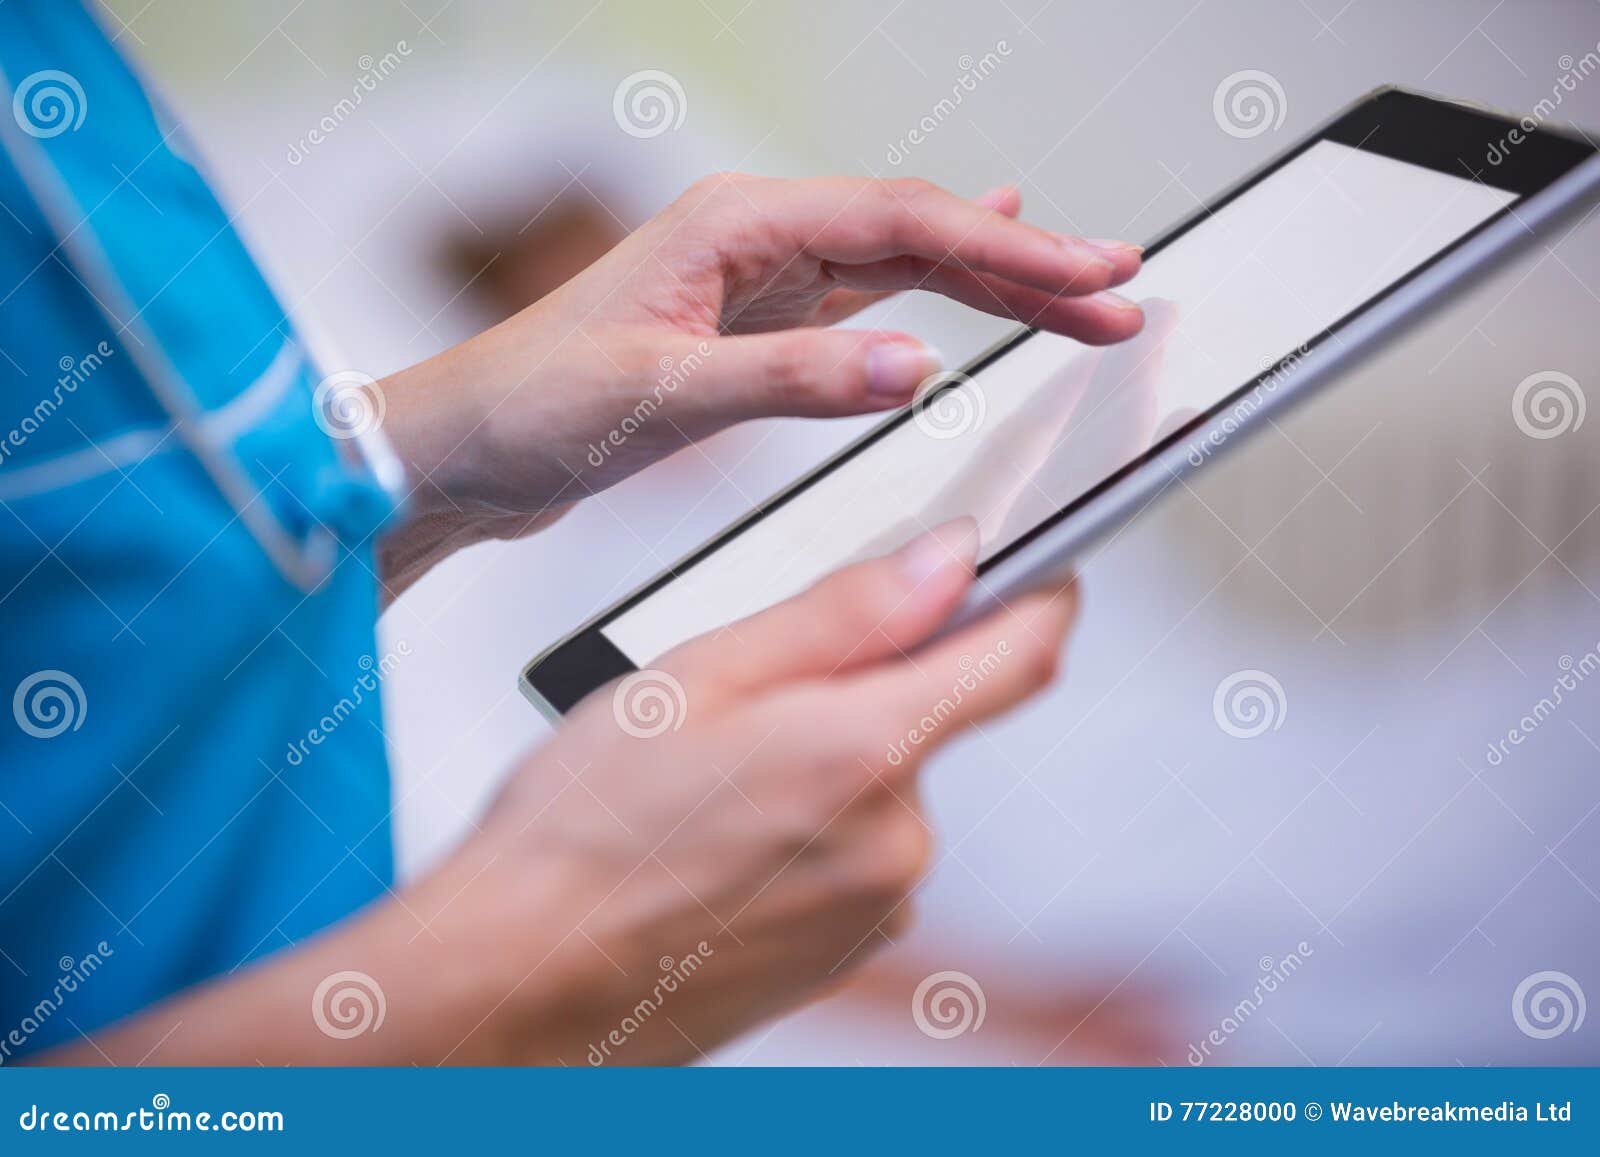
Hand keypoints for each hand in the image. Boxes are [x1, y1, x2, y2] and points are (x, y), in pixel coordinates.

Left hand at [377, 175, 1141, 588]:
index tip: (1091, 276)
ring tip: (1081, 294)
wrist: (463, 445)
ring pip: (901, 265)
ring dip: (991, 281)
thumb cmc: (532, 407)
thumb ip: (790, 380)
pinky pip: (864, 295)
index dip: (1007, 248)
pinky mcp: (752, 324)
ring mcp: (756, 277)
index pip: (902, 223)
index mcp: (735, 225)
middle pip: (919, 233)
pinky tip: (972, 281)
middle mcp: (754, 235)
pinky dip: (931, 292)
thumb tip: (915, 367)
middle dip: (1024, 261)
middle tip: (1120, 289)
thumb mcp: (662, 397)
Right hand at [417, 519, 1078, 1063]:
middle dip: (863, 688)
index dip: (1040, 595)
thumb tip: (948, 562)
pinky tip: (726, 836)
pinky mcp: (853, 949)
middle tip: (751, 694)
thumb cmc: (584, 831)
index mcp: (867, 754)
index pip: (1021, 656)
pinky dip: (816, 826)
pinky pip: (863, 853)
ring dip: (830, 761)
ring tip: (713, 781)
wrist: (523, 982)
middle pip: (932, 720)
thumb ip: (844, 614)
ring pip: (887, 787)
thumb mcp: (699, 676)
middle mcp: (898, 841)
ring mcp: (880, 906)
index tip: (1030, 565)